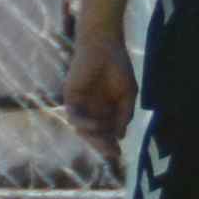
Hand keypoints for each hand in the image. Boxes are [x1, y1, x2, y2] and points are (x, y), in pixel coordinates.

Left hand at [63, 33, 136, 156]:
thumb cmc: (118, 66)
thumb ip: (125, 114)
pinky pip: (74, 115)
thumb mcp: (128, 94)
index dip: (111, 144)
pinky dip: (84, 123)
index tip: (119, 153)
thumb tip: (120, 136)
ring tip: (105, 142)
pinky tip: (96, 125)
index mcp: (106, 110)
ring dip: (94, 137)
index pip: (106, 132)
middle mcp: (92, 109)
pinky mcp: (70, 97)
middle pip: (94, 134)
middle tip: (112, 153)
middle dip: (102, 145)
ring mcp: (80, 104)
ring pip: (83, 128)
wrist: (104, 45)